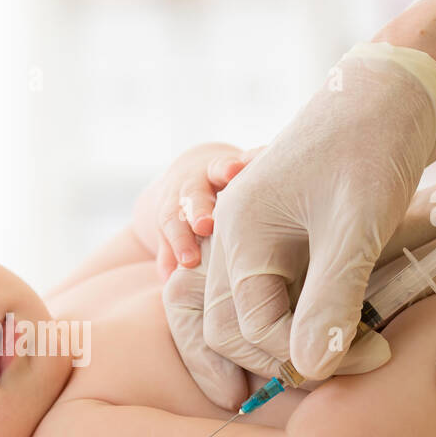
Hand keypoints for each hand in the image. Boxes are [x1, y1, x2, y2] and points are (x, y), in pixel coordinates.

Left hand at [132, 142, 260, 278]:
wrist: (191, 172)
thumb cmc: (186, 216)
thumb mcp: (174, 233)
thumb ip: (171, 254)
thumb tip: (167, 282)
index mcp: (175, 208)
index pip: (174, 225)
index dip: (180, 242)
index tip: (188, 260)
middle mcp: (192, 187)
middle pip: (192, 197)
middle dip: (199, 209)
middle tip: (204, 225)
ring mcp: (215, 170)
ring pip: (217, 168)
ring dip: (225, 169)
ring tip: (234, 171)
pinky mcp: (240, 158)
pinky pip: (249, 155)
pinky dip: (256, 155)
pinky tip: (267, 154)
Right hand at [165, 42, 435, 405]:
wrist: (390, 91)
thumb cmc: (373, 148)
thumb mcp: (358, 227)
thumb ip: (331, 299)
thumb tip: (309, 370)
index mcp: (238, 235)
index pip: (252, 327)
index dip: (309, 354)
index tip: (376, 357)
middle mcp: (230, 241)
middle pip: (230, 331)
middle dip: (286, 359)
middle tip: (358, 364)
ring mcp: (247, 241)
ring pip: (242, 320)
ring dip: (286, 347)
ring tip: (344, 360)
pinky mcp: (273, 241)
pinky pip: (266, 300)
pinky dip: (296, 323)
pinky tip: (342, 328)